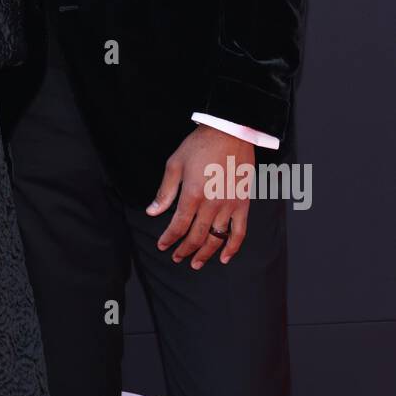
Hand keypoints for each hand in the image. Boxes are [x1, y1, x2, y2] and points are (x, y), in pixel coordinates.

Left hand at [146, 125, 251, 267]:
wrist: (231, 132)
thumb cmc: (200, 145)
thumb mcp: (175, 164)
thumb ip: (165, 191)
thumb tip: (152, 212)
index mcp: (192, 195)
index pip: (178, 226)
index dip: (169, 239)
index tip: (162, 245)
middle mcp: (212, 204)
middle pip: (196, 236)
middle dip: (184, 250)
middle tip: (177, 257)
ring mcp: (229, 206)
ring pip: (216, 238)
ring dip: (205, 254)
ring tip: (196, 263)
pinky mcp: (243, 204)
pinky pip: (239, 232)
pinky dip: (233, 247)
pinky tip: (225, 258)